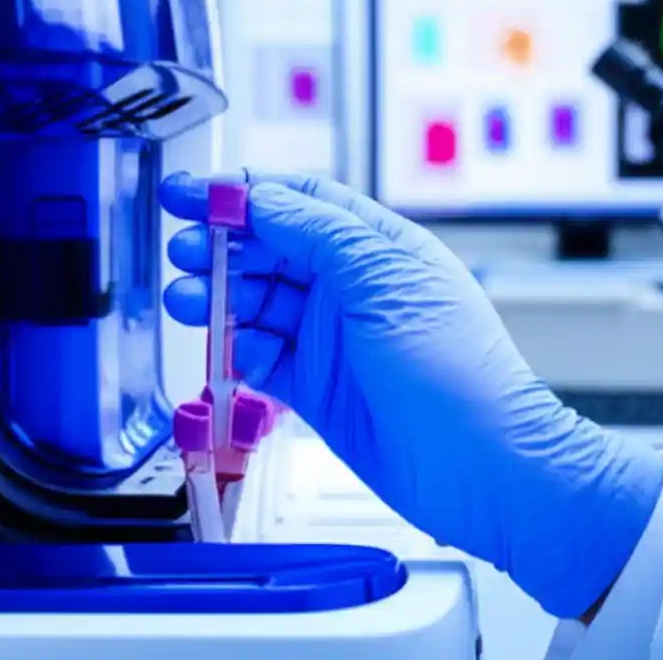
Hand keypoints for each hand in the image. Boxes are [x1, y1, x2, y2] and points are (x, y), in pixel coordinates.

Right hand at [161, 171, 662, 617]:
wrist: (479, 468)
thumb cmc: (457, 370)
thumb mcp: (384, 280)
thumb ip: (318, 234)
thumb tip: (261, 199)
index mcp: (377, 246)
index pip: (301, 202)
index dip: (243, 194)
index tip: (192, 194)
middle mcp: (352, 288)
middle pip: (270, 250)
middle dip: (221, 246)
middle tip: (183, 251)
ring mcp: (333, 339)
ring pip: (258, 305)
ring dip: (218, 297)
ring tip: (185, 298)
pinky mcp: (317, 389)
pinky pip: (261, 358)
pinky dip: (237, 350)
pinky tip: (225, 347)